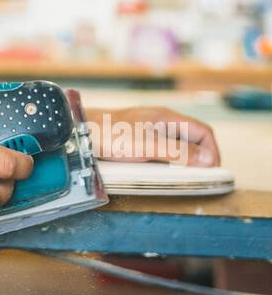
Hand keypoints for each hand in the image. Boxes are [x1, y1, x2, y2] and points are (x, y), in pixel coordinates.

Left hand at [85, 106, 220, 166]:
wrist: (80, 132)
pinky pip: (162, 149)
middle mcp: (161, 121)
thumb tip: (207, 159)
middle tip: (202, 176)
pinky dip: (169, 160)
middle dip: (202, 156)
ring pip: (177, 144)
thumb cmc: (111, 135)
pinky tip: (163, 171)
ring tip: (186, 176)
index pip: (204, 131)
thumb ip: (178, 153)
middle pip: (193, 138)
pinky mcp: (138, 139)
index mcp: (167, 118)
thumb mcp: (149, 146)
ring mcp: (149, 129)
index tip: (213, 170)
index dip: (213, 151)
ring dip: (185, 159)